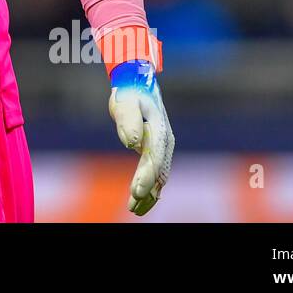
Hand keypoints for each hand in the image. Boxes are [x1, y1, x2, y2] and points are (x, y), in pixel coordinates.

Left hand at [108, 59, 174, 215]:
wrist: (139, 83)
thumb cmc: (130, 91)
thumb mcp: (126, 101)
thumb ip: (127, 119)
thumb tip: (131, 143)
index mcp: (159, 130)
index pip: (154, 158)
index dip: (146, 177)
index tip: (136, 192)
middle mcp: (166, 142)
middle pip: (158, 171)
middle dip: (147, 191)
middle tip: (133, 207)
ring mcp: (163, 148)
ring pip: (159, 176)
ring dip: (149, 194)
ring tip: (135, 209)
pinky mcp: (158, 151)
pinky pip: (156, 173)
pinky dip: (151, 188)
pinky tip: (142, 202)